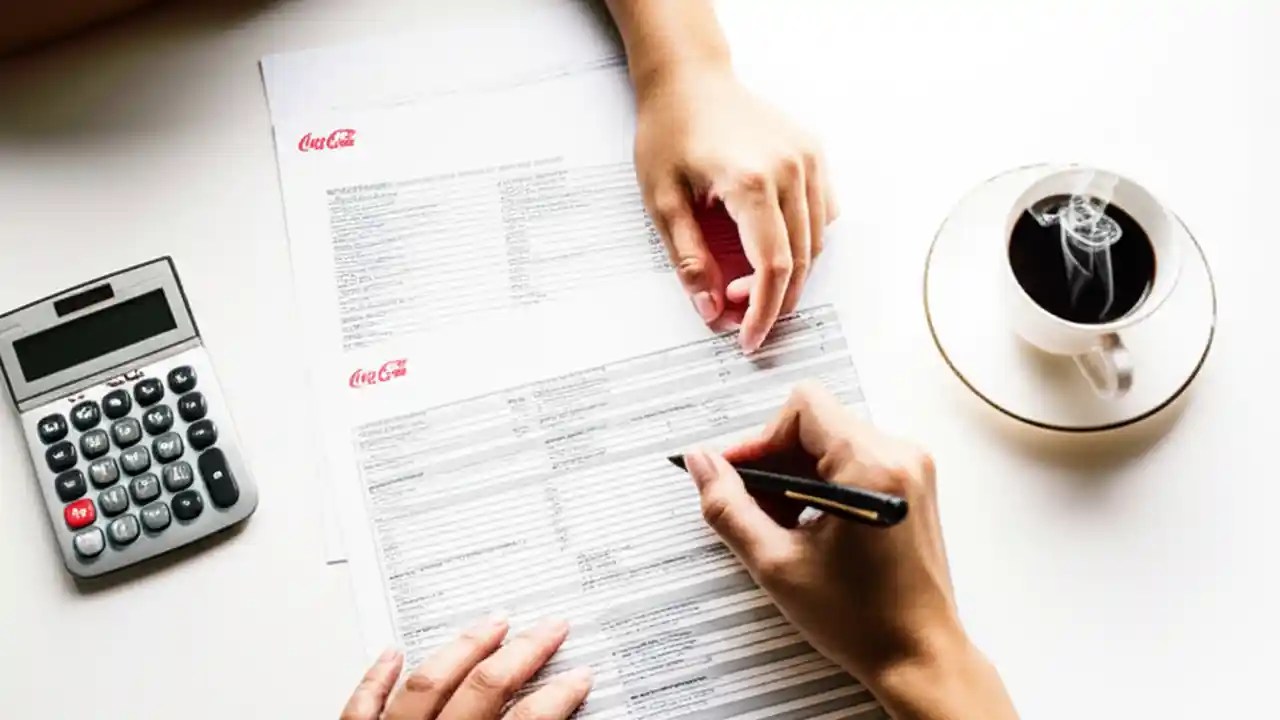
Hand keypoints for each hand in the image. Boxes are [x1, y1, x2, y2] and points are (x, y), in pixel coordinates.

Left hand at [340, 615, 592, 719]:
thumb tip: (559, 713)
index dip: (559, 696)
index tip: (580, 676)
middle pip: (483, 689)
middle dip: (523, 652)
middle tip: (551, 627)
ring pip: (427, 685)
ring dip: (463, 649)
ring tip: (492, 622)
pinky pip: (361, 708)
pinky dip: (376, 678)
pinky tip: (392, 653)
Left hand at [633, 64, 837, 351]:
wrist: (689, 79)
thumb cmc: (671, 131)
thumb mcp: (661, 201)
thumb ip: (688, 259)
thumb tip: (710, 309)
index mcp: (751, 182)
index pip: (772, 268)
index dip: (762, 313)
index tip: (748, 339)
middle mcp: (790, 170)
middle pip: (800, 261)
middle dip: (771, 299)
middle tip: (737, 315)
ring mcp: (808, 160)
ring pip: (817, 242)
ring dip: (789, 275)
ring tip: (745, 282)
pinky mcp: (813, 153)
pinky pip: (822, 214)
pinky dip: (804, 242)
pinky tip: (772, 248)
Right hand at [680, 383, 1018, 717]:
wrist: (918, 657)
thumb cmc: (863, 620)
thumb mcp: (776, 564)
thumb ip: (728, 507)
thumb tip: (701, 463)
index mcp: (872, 466)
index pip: (802, 407)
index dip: (760, 438)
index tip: (736, 475)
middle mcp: (900, 456)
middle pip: (815, 423)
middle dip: (774, 461)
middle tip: (752, 508)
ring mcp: (911, 469)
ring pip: (830, 441)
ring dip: (795, 475)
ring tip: (780, 525)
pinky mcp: (911, 485)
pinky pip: (852, 460)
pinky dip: (820, 484)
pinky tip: (806, 527)